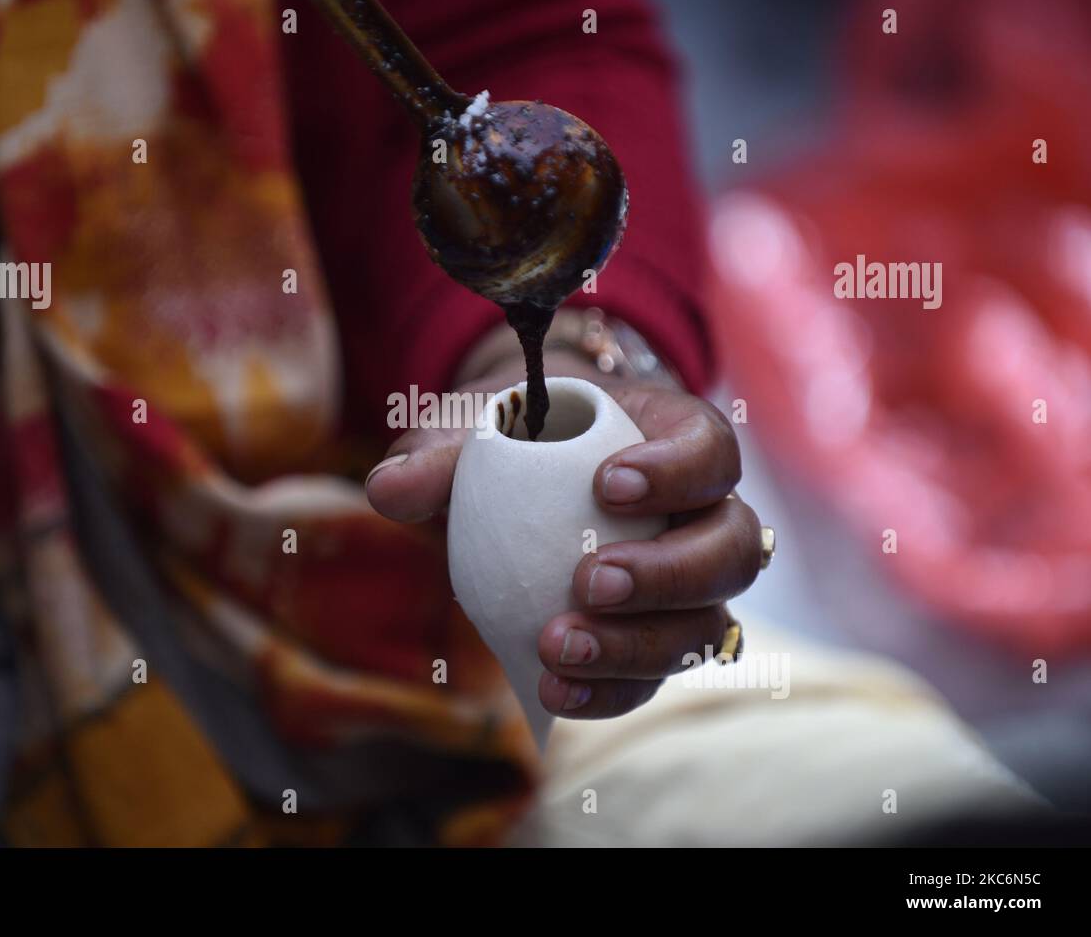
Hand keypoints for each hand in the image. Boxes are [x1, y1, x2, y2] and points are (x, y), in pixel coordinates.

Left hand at [365, 348, 761, 720]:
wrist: (521, 471)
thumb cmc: (513, 435)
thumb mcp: (474, 427)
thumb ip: (438, 451)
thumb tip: (388, 489)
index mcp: (676, 439)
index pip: (711, 449)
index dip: (678, 471)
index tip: (607, 486)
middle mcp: (703, 514)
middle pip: (731, 550)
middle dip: (668, 574)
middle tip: (589, 582)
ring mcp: (689, 586)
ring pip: (707, 626)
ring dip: (638, 647)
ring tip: (557, 647)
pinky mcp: (656, 639)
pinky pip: (655, 678)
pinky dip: (609, 692)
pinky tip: (553, 691)